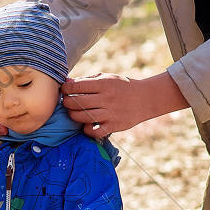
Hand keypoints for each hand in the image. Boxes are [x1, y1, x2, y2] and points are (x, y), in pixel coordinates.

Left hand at [61, 70, 188, 137]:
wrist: (145, 99)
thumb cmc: (121, 87)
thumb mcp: (107, 78)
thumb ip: (87, 80)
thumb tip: (66, 82)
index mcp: (104, 84)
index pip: (77, 86)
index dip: (66, 89)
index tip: (64, 90)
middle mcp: (107, 98)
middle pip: (78, 102)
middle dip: (68, 103)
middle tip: (67, 103)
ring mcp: (111, 113)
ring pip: (83, 117)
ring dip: (74, 116)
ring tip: (74, 113)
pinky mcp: (114, 125)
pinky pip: (95, 132)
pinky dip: (87, 130)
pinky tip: (86, 125)